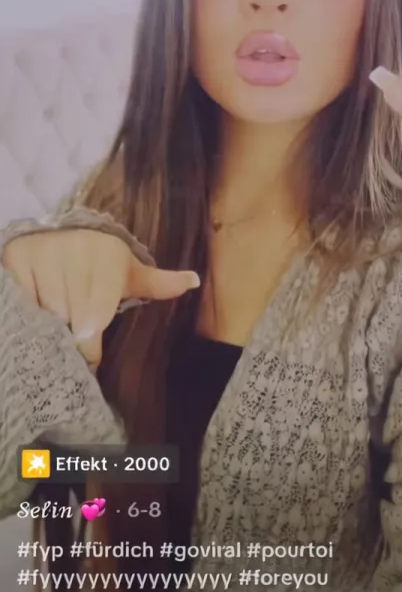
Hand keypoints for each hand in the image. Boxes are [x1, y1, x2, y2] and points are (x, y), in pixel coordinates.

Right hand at [2, 230, 198, 365]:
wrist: (57, 237)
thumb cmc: (99, 265)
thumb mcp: (128, 272)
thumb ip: (158, 283)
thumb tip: (194, 282)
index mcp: (109, 254)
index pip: (98, 316)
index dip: (90, 342)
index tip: (89, 354)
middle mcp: (78, 248)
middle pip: (73, 319)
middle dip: (71, 335)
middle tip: (71, 333)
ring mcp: (45, 252)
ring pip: (47, 313)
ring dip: (50, 326)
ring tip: (54, 319)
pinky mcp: (18, 258)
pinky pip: (24, 303)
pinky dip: (29, 314)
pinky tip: (36, 310)